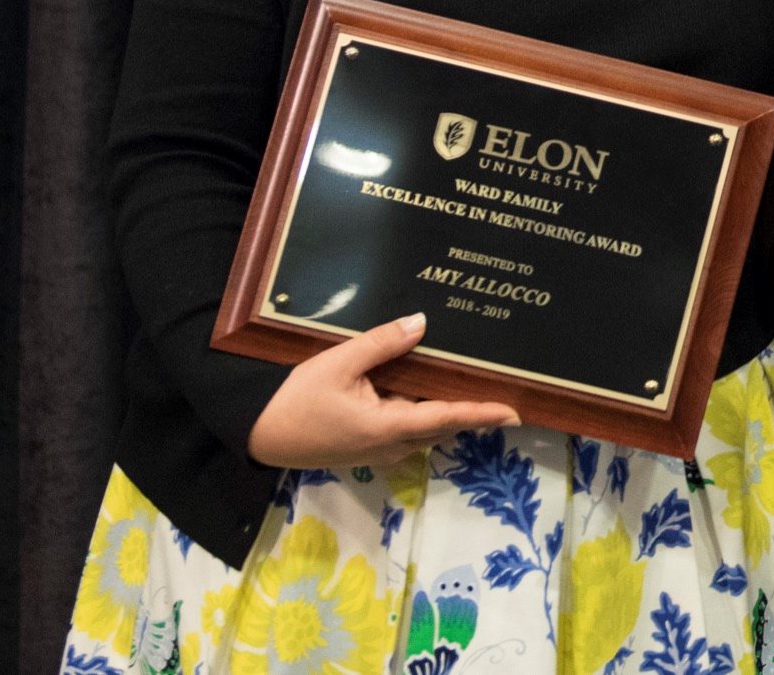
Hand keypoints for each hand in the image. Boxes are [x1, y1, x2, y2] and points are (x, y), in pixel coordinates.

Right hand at [246, 313, 522, 468]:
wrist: (259, 434)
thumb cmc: (296, 399)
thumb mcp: (337, 364)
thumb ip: (381, 344)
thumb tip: (421, 323)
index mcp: (387, 427)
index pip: (446, 417)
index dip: (482, 413)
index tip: (514, 411)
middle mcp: (391, 445)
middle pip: (441, 424)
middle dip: (469, 407)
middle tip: (500, 383)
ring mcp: (380, 450)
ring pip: (425, 427)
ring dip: (444, 407)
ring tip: (472, 378)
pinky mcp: (369, 446)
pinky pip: (407, 428)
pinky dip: (420, 409)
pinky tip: (424, 383)